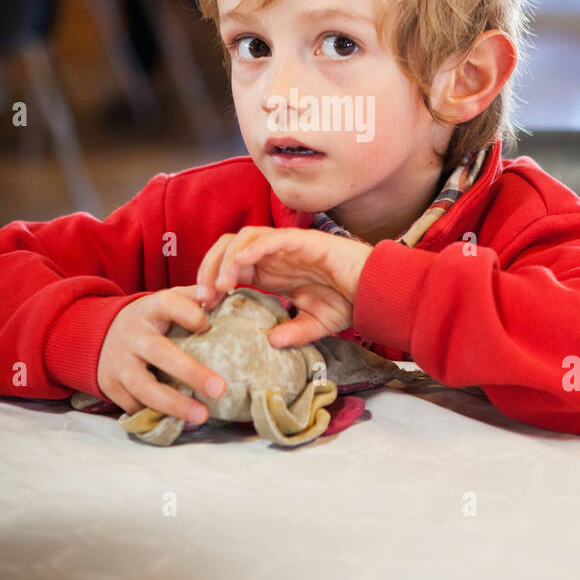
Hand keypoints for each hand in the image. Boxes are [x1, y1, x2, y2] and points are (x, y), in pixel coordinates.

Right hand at [96, 286, 227, 423]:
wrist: (96, 335)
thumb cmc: (148, 321)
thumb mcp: (163, 302)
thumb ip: (191, 297)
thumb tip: (220, 293)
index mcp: (148, 310)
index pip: (166, 304)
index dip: (189, 313)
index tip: (208, 325)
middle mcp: (133, 336)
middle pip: (159, 353)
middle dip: (190, 372)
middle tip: (219, 388)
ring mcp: (120, 363)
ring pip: (144, 387)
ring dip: (174, 404)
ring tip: (202, 415)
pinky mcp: (112, 387)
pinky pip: (135, 406)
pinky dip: (158, 417)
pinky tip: (183, 423)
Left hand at [195, 227, 372, 345]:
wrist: (377, 288)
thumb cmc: (348, 300)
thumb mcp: (315, 325)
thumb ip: (294, 333)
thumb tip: (272, 343)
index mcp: (270, 271)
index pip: (230, 267)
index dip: (211, 282)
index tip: (203, 307)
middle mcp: (274, 254)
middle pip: (228, 246)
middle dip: (208, 267)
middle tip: (201, 296)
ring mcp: (287, 244)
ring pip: (244, 237)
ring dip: (226, 258)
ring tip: (220, 285)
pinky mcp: (303, 240)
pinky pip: (271, 238)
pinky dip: (252, 248)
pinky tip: (241, 264)